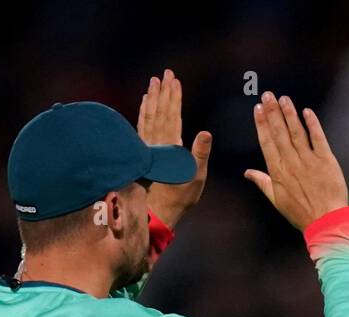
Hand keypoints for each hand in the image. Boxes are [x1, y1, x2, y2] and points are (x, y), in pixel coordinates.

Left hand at [137, 68, 211, 227]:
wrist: (156, 211)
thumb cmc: (180, 196)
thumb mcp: (196, 177)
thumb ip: (200, 154)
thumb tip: (206, 133)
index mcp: (171, 145)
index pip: (173, 115)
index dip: (174, 97)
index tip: (175, 80)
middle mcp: (157, 142)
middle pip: (160, 111)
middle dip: (163, 91)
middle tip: (165, 73)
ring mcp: (148, 146)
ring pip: (149, 115)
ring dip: (152, 98)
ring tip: (153, 82)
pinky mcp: (143, 151)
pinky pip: (142, 125)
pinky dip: (143, 112)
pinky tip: (144, 103)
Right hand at [244, 92, 347, 230]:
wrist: (326, 221)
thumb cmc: (301, 213)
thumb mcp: (277, 200)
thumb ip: (262, 182)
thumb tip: (247, 172)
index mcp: (278, 171)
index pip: (267, 142)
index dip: (262, 124)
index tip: (257, 109)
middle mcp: (291, 162)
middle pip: (280, 133)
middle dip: (272, 112)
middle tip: (267, 95)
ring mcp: (309, 160)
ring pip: (296, 132)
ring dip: (289, 113)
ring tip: (283, 98)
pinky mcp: (326, 160)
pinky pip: (318, 138)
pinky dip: (312, 124)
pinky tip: (306, 112)